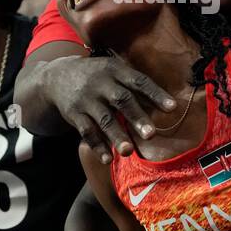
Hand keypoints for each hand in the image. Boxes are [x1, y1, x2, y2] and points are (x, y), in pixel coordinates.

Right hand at [41, 55, 176, 163]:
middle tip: (151, 134)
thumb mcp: (113, 70)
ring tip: (128, 151)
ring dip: (116, 135)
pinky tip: (107, 160)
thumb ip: (135, 85)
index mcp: (115, 70)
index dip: (156, 94)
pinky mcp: (74, 114)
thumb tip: (169, 104)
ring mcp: (86, 99)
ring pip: (103, 119)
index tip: (172, 108)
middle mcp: (101, 83)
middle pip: (121, 100)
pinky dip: (97, 146)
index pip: (139, 81)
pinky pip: (86, 132)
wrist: (57, 76)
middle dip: (136, 117)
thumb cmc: (97, 76)